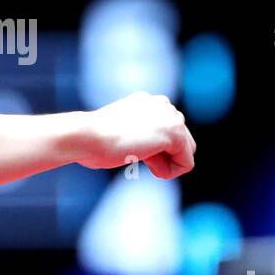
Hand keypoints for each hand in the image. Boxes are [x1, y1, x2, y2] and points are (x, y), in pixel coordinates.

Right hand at [76, 91, 195, 178]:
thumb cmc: (91, 141)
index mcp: (147, 101)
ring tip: (143, 160)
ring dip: (165, 163)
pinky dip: (169, 172)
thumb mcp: (117, 133)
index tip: (129, 149)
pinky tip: (149, 166)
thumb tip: (153, 150)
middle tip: (136, 155)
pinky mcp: (175, 132)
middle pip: (179, 141)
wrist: (87, 136)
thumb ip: (138, 135)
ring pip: (185, 151)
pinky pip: (187, 163)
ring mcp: (170, 116)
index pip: (165, 132)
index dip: (151, 151)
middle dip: (161, 156)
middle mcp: (162, 103)